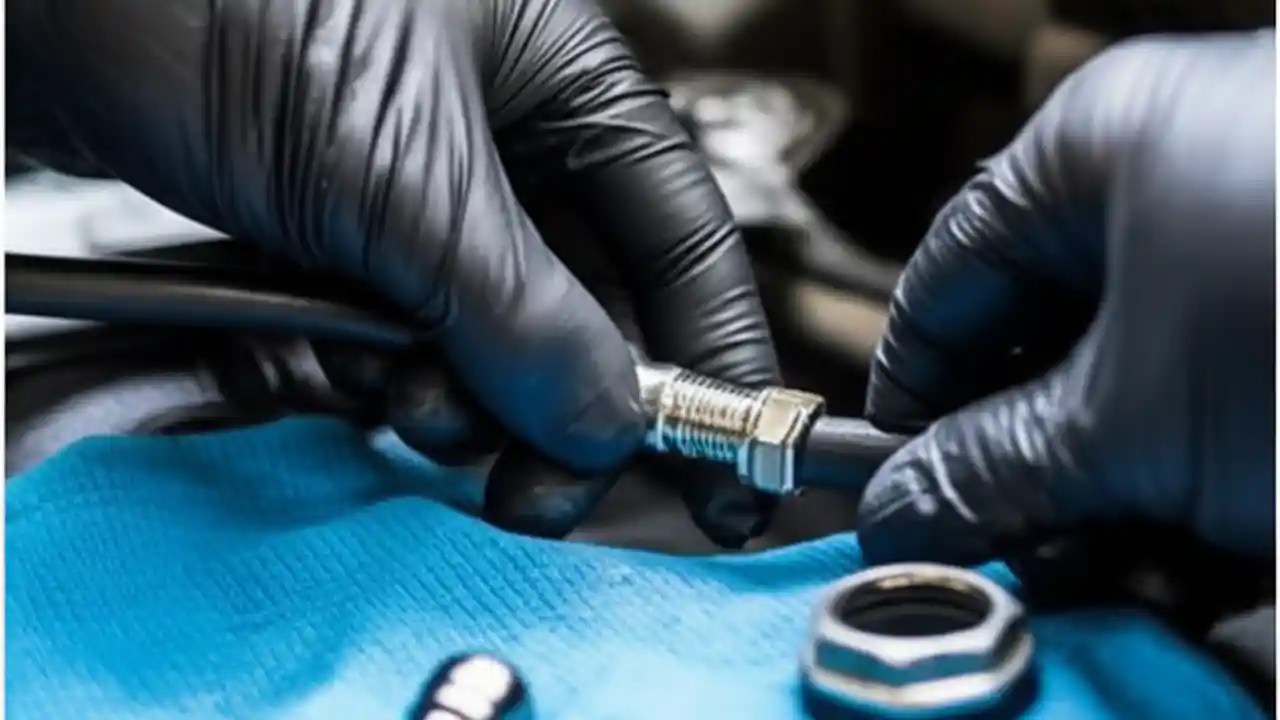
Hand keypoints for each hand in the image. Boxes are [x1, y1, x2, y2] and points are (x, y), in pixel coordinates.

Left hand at [10, 0, 779, 545]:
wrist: (39, 5)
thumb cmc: (220, 5)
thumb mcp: (405, 176)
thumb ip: (523, 312)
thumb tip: (608, 418)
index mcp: (560, 77)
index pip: (681, 236)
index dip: (715, 358)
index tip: (729, 469)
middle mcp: (499, 134)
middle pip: (584, 309)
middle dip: (560, 408)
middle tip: (535, 488)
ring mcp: (412, 189)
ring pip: (484, 340)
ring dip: (450, 396)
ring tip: (401, 396)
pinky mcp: (333, 233)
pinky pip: (392, 340)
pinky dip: (366, 374)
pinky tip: (322, 361)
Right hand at [858, 32, 1274, 565]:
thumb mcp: (1130, 423)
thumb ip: (990, 469)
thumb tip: (899, 511)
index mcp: (1105, 141)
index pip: (946, 269)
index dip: (911, 385)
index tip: (897, 475)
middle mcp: (1183, 161)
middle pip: (1041, 324)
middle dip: (1020, 451)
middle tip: (1006, 538)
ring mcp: (1261, 223)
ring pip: (1133, 365)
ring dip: (1105, 476)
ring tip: (1103, 558)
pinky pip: (1214, 377)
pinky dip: (1189, 462)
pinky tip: (1188, 540)